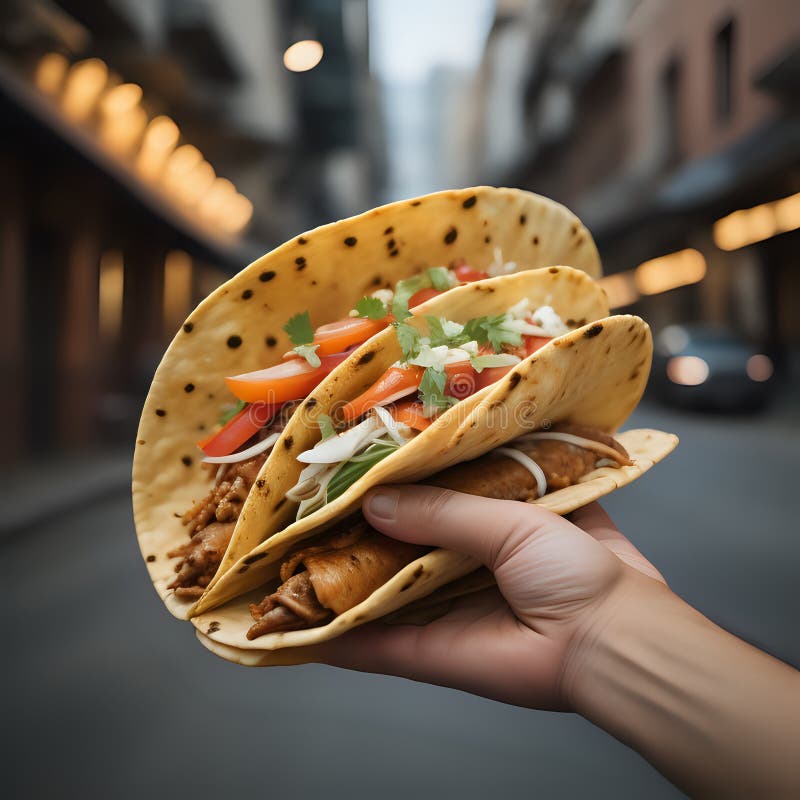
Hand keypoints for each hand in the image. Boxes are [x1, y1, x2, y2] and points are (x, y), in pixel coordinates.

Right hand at [319, 487, 664, 708]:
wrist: (611, 643)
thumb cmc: (579, 567)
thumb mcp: (512, 518)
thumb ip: (442, 510)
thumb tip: (373, 503)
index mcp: (491, 515)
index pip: (432, 491)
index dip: (394, 480)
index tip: (349, 466)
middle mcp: (463, 558)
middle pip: (396, 542)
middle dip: (354, 530)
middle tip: (304, 513)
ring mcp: (443, 605)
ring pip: (378, 590)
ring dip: (335, 580)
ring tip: (282, 562)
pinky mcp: (432, 652)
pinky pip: (376, 645)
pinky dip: (337, 639)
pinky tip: (294, 627)